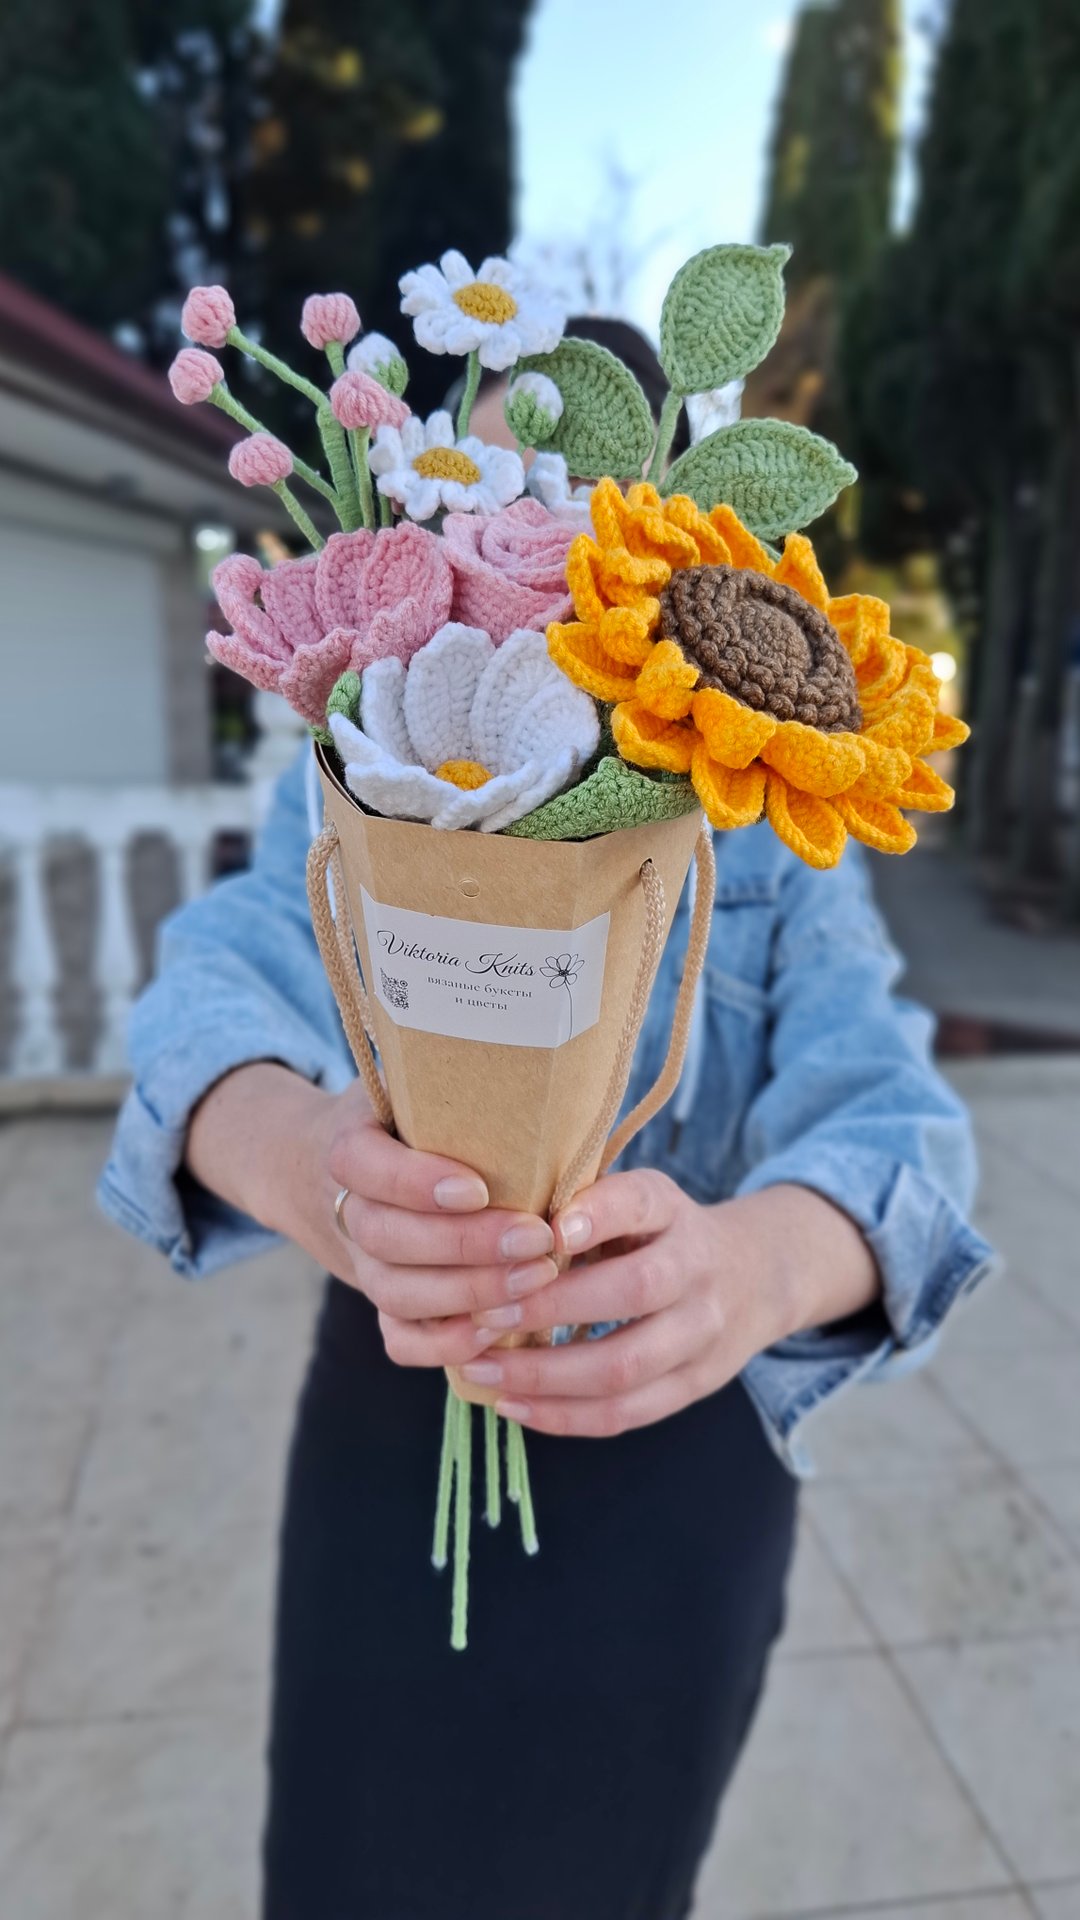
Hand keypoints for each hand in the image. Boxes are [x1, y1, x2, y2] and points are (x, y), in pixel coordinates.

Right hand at [185, 1065, 560, 1368]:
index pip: (366, 1167)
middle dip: (465, 1246)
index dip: (416, 1183)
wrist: (323, 1172)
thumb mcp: (410, 1085)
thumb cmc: (402, 1119)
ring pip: (396, 1292)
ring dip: (468, 1294)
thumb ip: (453, 1083)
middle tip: (536, 1238)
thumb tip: (543, 1063)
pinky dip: (444, 1344)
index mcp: (349, 1146)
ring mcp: (359, 1263)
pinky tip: (497, 1330)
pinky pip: (399, 1339)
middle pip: (388, 1238)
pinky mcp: (379, 1303)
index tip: (477, 1188)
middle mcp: (346, 1209)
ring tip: (536, 1280)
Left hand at [450, 1172, 878, 1437]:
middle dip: (551, 1308)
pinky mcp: (694, 1385)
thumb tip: (495, 1231)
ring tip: (482, 1372)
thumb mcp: (636, 1198)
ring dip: (545, 1376)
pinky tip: (514, 1406)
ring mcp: (702, 1334)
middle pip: (632, 1292)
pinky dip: (564, 1416)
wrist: (755, 1276)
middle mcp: (697, 1270)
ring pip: (625, 1367)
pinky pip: (627, 1413)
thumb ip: (582, 1206)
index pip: (642, 1203)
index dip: (599, 1214)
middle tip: (483, 1316)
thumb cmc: (660, 1233)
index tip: (549, 1230)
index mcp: (673, 1211)